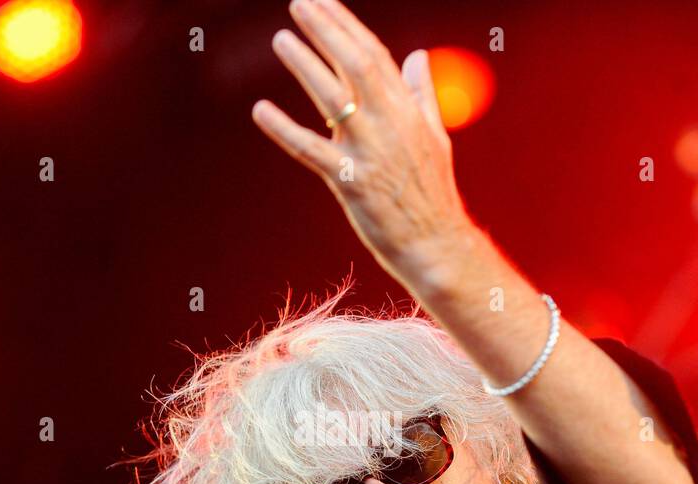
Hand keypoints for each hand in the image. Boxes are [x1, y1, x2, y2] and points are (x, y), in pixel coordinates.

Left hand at [254, 0, 476, 291]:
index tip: (322, 1)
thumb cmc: (433, 193)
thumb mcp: (436, 137)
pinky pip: (311, 151)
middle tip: (299, 3)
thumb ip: (421, 94)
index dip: (346, 25)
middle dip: (328, 30)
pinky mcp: (351, 183)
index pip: (375, 56)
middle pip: (356, 65)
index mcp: (407, 111)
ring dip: (306, 65)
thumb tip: (418, 56)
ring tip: (281, 39)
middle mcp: (390, 125)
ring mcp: (370, 153)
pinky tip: (260, 110)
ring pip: (334, 99)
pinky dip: (284, 129)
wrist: (436, 244)